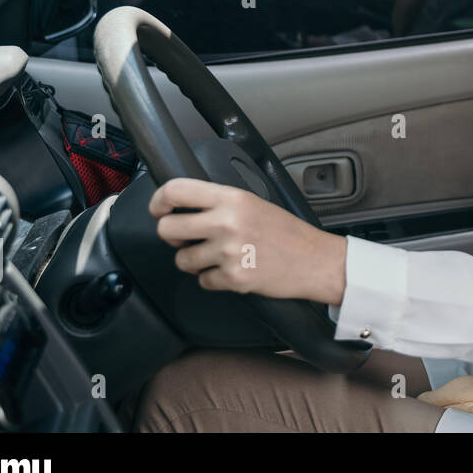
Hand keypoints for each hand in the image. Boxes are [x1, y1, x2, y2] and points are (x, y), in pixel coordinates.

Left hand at [149, 178, 346, 304]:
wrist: (314, 260)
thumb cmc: (287, 232)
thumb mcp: (253, 203)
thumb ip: (219, 202)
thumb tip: (182, 207)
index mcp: (231, 198)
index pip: (175, 190)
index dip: (158, 201)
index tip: (159, 209)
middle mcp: (226, 222)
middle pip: (167, 228)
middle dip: (172, 237)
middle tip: (186, 238)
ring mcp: (228, 252)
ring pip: (182, 260)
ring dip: (193, 262)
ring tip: (217, 257)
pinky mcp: (233, 278)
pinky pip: (203, 281)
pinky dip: (213, 280)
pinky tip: (232, 270)